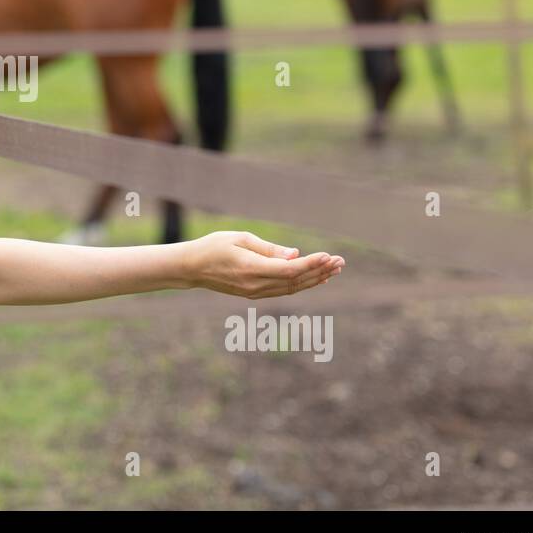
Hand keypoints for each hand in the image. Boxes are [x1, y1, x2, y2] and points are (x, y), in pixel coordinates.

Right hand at [188, 231, 342, 299]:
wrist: (191, 268)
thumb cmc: (213, 247)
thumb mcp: (240, 239)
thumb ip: (269, 249)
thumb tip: (295, 254)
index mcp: (251, 269)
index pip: (289, 270)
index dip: (311, 264)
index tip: (328, 256)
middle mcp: (255, 285)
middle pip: (295, 281)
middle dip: (320, 271)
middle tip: (341, 261)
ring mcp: (255, 292)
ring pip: (292, 288)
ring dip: (315, 278)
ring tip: (334, 269)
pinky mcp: (254, 294)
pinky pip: (284, 290)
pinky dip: (302, 284)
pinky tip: (316, 278)